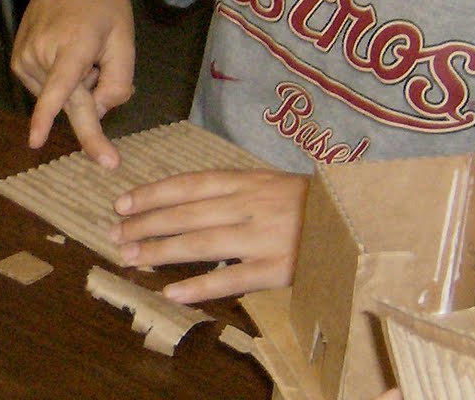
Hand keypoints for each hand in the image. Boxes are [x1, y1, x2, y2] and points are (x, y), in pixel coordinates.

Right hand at [12, 0, 135, 161]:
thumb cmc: (102, 0)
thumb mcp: (124, 39)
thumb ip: (118, 82)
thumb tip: (96, 114)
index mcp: (71, 45)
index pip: (59, 90)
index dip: (47, 119)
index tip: (33, 143)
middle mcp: (39, 53)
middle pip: (71, 103)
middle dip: (92, 93)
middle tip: (100, 55)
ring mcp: (23, 57)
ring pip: (60, 98)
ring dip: (78, 85)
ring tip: (82, 49)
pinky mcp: (16, 61)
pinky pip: (47, 88)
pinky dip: (64, 80)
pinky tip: (68, 52)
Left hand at [112, 168, 308, 303]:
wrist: (359, 220)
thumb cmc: (308, 202)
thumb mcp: (269, 182)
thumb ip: (231, 189)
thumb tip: (182, 199)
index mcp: (246, 180)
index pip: (188, 184)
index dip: (152, 194)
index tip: (122, 203)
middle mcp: (249, 205)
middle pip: (186, 214)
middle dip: (146, 224)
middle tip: (115, 235)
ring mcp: (263, 237)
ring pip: (201, 244)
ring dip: (162, 252)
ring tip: (132, 259)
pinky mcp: (279, 269)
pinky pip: (232, 278)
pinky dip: (201, 286)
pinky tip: (172, 293)